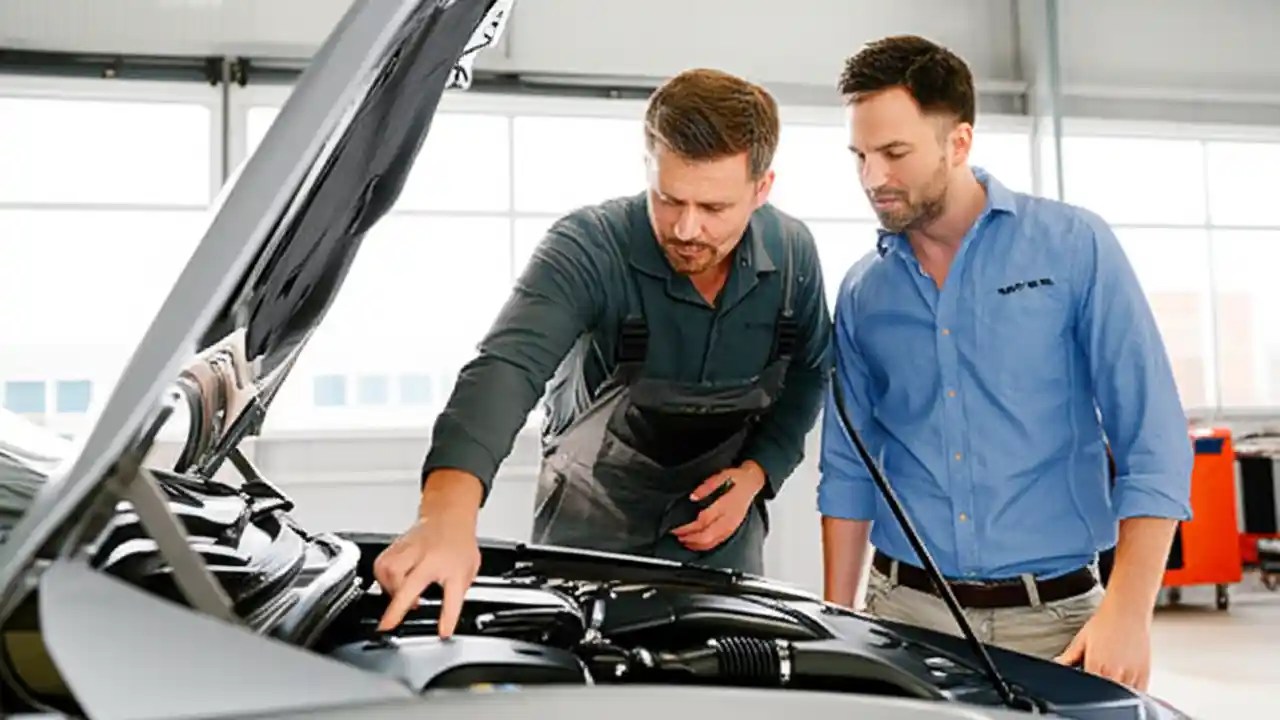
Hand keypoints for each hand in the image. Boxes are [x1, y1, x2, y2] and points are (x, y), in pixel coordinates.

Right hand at [373, 471, 482, 637]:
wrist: (449, 516)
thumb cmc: (458, 545)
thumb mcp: (469, 573)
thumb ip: (456, 597)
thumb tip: (446, 624)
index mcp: (454, 565)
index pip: (452, 594)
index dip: (447, 616)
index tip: (442, 633)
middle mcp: (430, 556)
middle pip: (410, 581)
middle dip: (397, 606)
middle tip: (386, 626)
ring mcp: (411, 549)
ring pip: (389, 570)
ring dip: (389, 589)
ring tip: (398, 598)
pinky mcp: (396, 545)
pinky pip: (380, 564)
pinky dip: (381, 578)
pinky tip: (390, 584)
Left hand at [670, 462, 766, 551]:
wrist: (752, 483)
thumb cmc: (737, 479)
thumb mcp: (721, 475)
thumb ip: (706, 486)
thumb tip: (693, 496)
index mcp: (725, 506)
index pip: (702, 521)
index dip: (687, 527)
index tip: (676, 527)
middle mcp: (729, 520)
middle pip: (706, 536)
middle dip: (689, 538)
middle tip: (676, 535)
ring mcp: (731, 527)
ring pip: (711, 542)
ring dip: (695, 544)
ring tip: (683, 540)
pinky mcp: (732, 530)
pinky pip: (717, 543)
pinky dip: (704, 546)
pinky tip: (696, 543)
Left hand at [1054, 600, 1151, 690]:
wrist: (1128, 610)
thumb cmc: (1106, 622)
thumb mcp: (1082, 639)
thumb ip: (1068, 657)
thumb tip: (1057, 666)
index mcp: (1096, 665)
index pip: (1087, 689)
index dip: (1084, 688)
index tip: (1083, 684)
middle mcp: (1114, 673)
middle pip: (1105, 695)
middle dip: (1099, 690)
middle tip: (1098, 676)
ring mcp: (1131, 676)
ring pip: (1122, 696)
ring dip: (1115, 692)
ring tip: (1112, 674)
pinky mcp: (1144, 675)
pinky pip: (1139, 693)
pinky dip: (1131, 691)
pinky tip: (1125, 679)